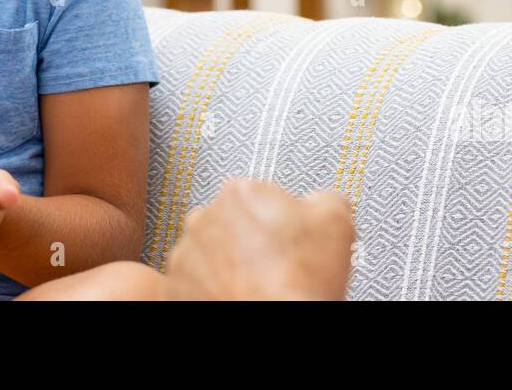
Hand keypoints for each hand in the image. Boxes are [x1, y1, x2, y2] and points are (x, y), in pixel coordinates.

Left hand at [164, 178, 354, 300]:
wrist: (276, 320)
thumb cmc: (298, 281)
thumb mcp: (336, 220)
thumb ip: (325, 197)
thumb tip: (322, 200)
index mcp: (240, 192)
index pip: (259, 197)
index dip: (277, 221)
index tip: (285, 238)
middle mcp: (204, 217)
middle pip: (231, 224)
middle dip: (249, 241)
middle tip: (274, 264)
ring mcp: (186, 254)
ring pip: (211, 254)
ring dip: (229, 266)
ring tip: (256, 284)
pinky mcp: (176, 287)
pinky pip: (196, 283)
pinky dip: (212, 290)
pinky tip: (237, 296)